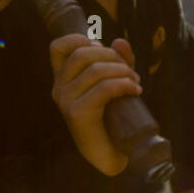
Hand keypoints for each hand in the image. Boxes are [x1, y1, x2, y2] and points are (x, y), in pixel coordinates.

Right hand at [50, 34, 141, 176]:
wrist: (110, 153)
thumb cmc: (112, 115)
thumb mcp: (115, 80)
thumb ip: (117, 60)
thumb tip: (120, 41)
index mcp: (62, 78)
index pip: (58, 47)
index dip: (78, 39)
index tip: (101, 47)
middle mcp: (58, 88)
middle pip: (82, 54)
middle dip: (112, 56)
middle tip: (130, 71)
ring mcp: (65, 101)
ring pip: (95, 70)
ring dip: (122, 71)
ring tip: (135, 82)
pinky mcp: (77, 114)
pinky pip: (103, 88)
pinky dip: (123, 85)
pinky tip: (135, 91)